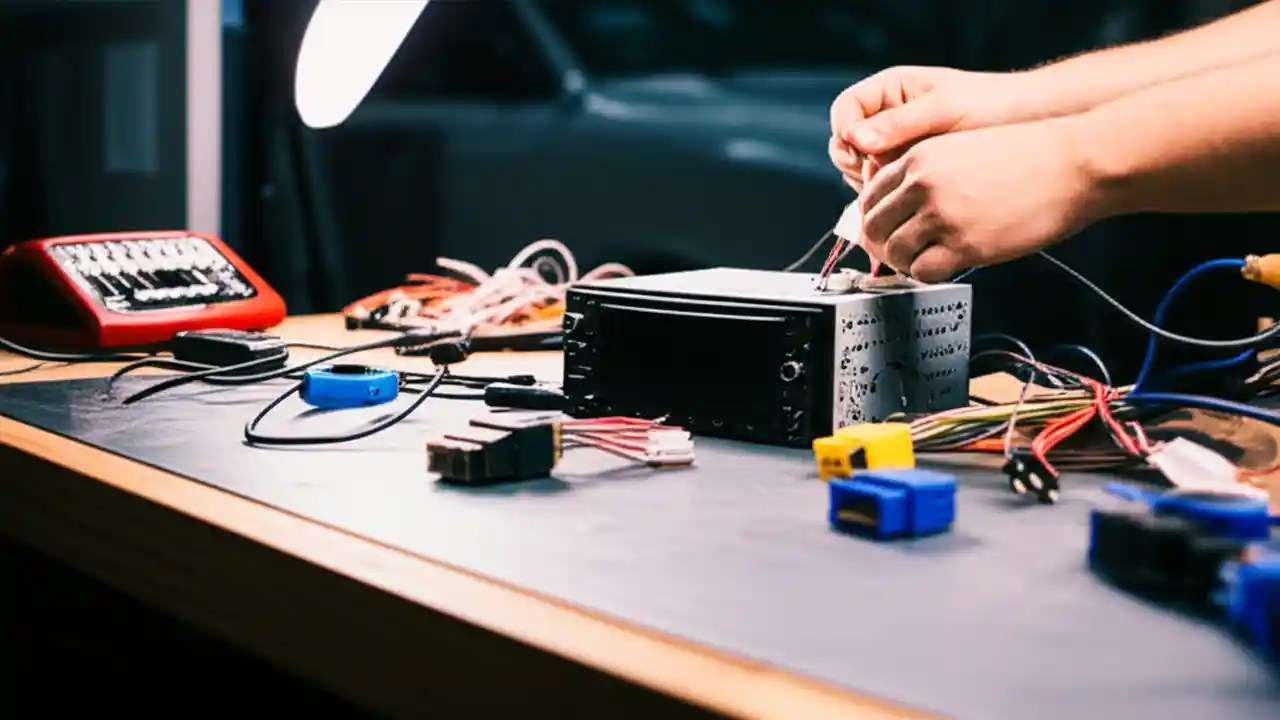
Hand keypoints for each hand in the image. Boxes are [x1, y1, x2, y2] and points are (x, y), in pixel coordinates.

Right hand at [829, 66, 1029, 190]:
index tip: (864, 154)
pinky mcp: (910, 175)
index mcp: (889, 91)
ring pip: (862, 172)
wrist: (1031, 126)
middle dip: (859, 165)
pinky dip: (891, 199)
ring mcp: (896, 149)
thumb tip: (857, 139)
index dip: (847, 134)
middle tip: (882, 178)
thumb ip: (899, 124)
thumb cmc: (993, 105)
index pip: (845, 111)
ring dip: (873, 186)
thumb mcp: (944, 110)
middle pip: (847, 146)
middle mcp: (887, 120)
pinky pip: (885, 190)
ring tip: (902, 191)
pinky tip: (910, 204)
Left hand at [857, 118, 1098, 281]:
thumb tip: (902, 203)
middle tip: (897, 253)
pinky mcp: (964, 244)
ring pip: (894, 252)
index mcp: (919, 156)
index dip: (874, 216)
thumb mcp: (964, 147)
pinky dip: (926, 275)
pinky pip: (922, 271)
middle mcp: (922, 184)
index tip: (884, 229)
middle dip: (881, 243)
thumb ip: (928, 170)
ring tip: (922, 261)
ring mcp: (941, 215)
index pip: (871, 193)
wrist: (1074, 163)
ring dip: (903, 262)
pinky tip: (942, 267)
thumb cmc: (1030, 155)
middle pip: (874, 225)